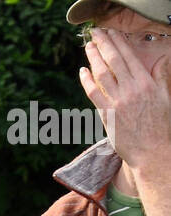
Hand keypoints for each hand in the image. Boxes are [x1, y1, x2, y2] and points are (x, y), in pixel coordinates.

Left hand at [80, 28, 170, 172]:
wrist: (151, 152)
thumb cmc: (159, 126)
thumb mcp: (164, 97)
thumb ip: (160, 76)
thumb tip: (161, 60)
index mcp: (145, 82)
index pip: (128, 56)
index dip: (118, 42)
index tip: (110, 33)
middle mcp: (131, 89)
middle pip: (113, 60)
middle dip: (103, 44)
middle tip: (94, 34)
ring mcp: (118, 102)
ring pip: (102, 74)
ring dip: (93, 58)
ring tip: (88, 47)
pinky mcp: (107, 115)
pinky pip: (94, 94)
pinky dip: (87, 81)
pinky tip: (82, 71)